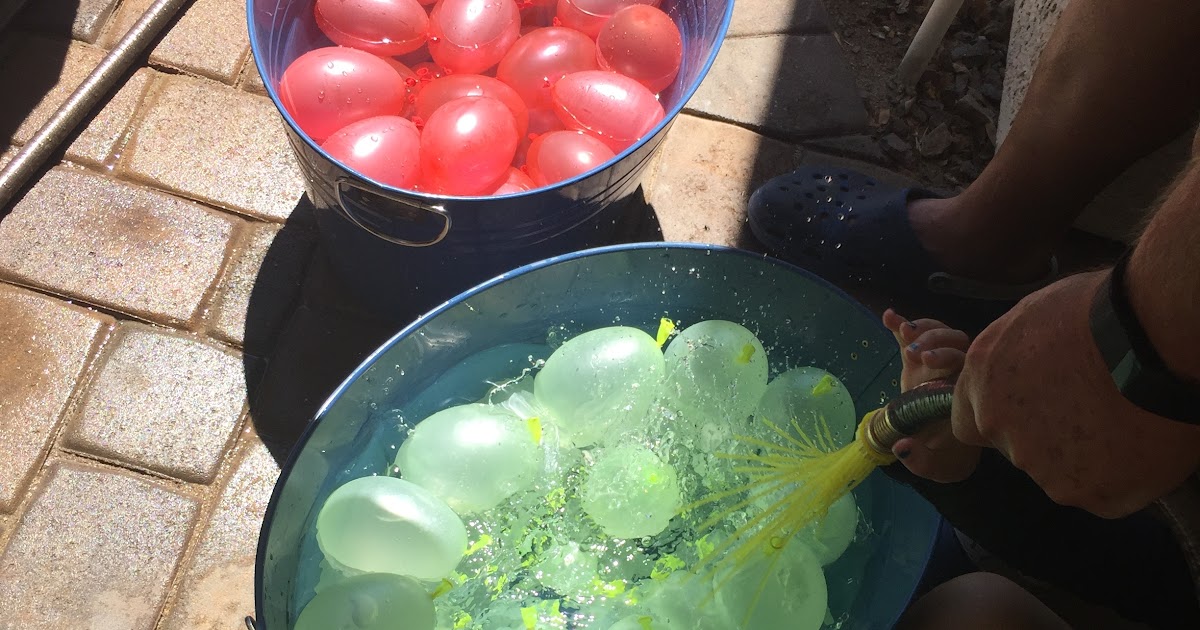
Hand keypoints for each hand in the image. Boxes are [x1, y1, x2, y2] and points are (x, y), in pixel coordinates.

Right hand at [882, 309, 980, 481]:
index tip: (927, 362)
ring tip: (903, 332)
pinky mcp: (917, 361)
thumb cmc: (946, 458)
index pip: (967, 364)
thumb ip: (920, 460)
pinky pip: (915, 336)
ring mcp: (936, 365)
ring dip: (922, 329)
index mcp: (965, 394)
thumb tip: (901, 445)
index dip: (948, 357)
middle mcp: (956, 373)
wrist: (943, 451)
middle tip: (914, 352)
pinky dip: (902, 324)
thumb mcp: (936, 467)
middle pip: (957, 341)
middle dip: (934, 341)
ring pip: (940, 333)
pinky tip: (888, 317)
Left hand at [952, 271, 1199, 517]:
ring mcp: (1041, 466)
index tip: (1034, 410)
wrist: (1151, 337)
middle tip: (1089, 411)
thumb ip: (1009, 360)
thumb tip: (1017, 370)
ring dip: (1082, 457)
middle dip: (1045, 437)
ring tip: (1120, 421)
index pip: (970, 424)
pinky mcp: (1088, 492)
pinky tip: (1139, 445)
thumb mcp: (1030, 318)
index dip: (1003, 420)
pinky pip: (1101, 492)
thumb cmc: (1099, 310)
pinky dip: (1119, 477)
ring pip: (1058, 472)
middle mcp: (999, 428)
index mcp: (980, 382)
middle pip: (1017, 448)